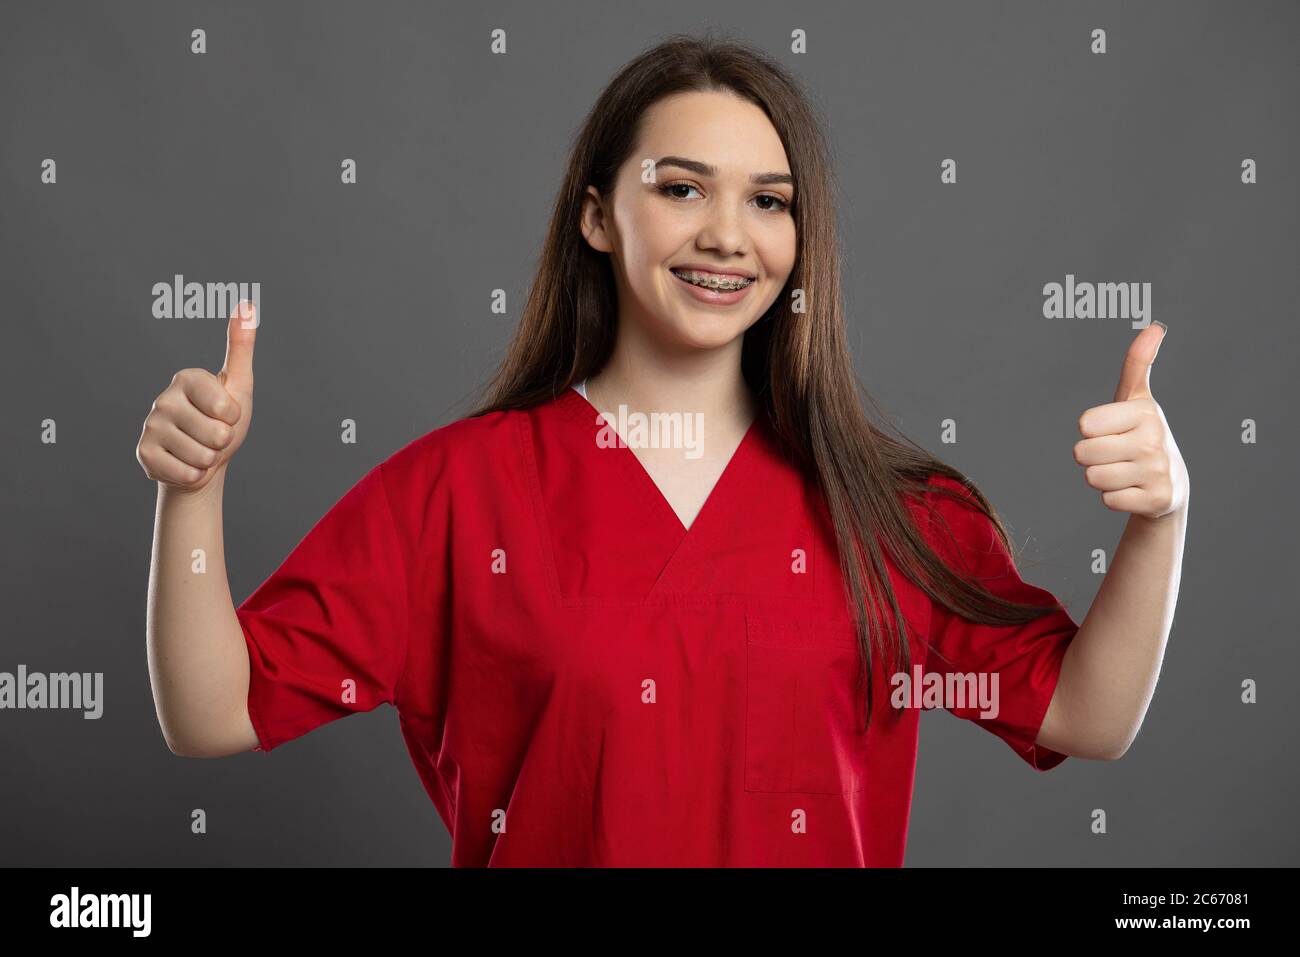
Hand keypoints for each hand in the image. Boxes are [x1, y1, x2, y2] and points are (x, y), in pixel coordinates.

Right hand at [135, 301, 257, 492]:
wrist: (202, 461)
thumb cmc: (224, 420)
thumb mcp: (240, 385)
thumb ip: (241, 347)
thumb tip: (248, 304)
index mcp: (187, 377)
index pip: (226, 406)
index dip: (234, 417)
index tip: (226, 413)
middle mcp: (163, 398)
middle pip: (217, 434)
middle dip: (223, 442)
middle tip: (214, 437)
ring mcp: (150, 426)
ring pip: (201, 456)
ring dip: (209, 460)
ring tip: (200, 449)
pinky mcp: (143, 454)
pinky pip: (185, 474)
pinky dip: (194, 475)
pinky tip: (185, 463)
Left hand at [1073, 322, 1188, 520]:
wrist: (1170, 483)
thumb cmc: (1140, 434)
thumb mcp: (1136, 398)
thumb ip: (1138, 363)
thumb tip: (1155, 326)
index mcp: (1145, 412)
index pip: (1084, 425)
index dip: (1091, 431)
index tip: (1112, 431)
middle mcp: (1154, 439)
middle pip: (1083, 453)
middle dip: (1092, 457)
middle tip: (1116, 455)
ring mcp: (1158, 471)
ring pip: (1093, 478)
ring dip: (1102, 478)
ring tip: (1124, 472)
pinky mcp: (1157, 500)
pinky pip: (1109, 500)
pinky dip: (1115, 498)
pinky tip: (1133, 490)